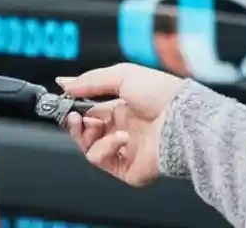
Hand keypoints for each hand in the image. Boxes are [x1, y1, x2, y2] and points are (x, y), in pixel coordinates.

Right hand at [56, 63, 183, 186]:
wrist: (182, 116)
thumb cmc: (161, 93)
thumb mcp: (121, 75)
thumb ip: (89, 81)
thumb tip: (64, 82)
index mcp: (120, 110)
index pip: (88, 113)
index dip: (74, 110)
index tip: (63, 104)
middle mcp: (121, 131)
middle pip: (84, 134)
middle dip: (75, 124)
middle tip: (73, 116)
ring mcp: (125, 151)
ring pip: (89, 149)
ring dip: (88, 136)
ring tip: (99, 125)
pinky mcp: (128, 169)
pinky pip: (103, 161)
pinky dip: (106, 147)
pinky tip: (120, 137)